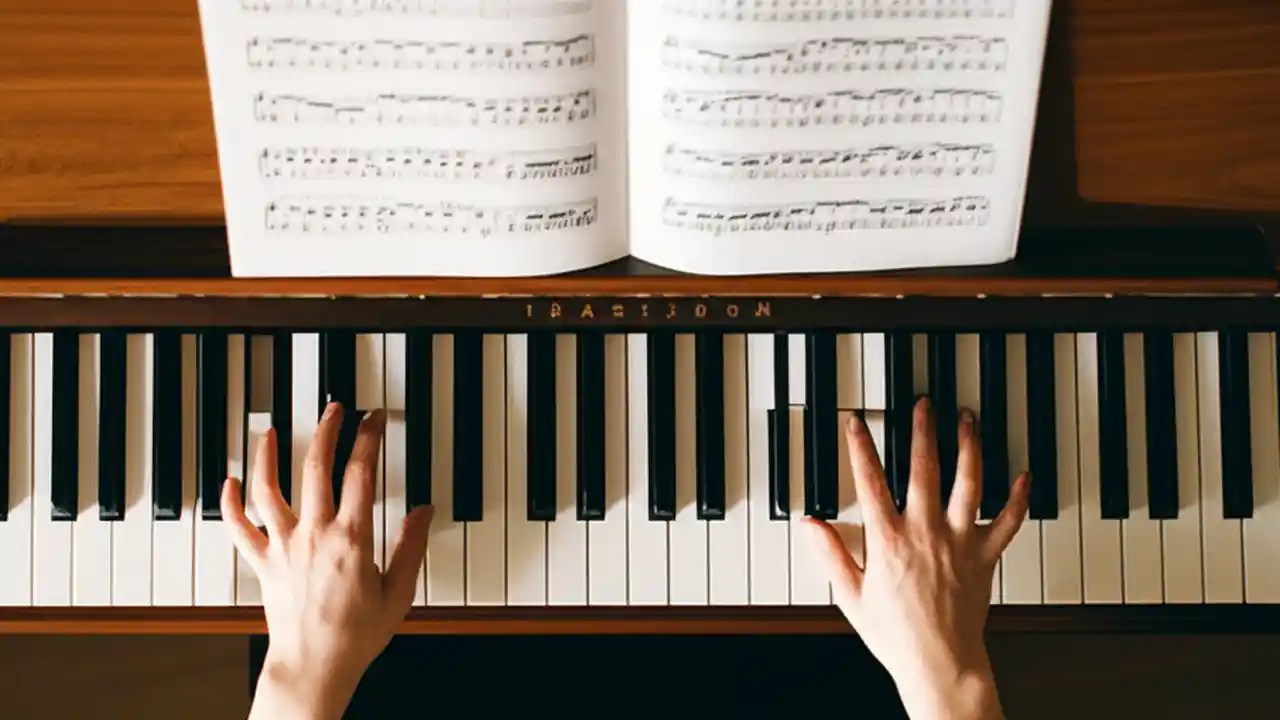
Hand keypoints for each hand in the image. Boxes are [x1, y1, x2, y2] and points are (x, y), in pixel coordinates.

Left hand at [223, 403, 433, 719]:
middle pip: (315, 468)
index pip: (361, 473)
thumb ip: (411, 546)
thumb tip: (424, 512)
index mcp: (352, 538)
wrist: (314, 666)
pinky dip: (231, 503)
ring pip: (269, 489)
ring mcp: (284, 547)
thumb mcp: (399, 591)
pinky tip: (229, 482)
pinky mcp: (263, 564)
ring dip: (267, 456)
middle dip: (326, 431)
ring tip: (270, 432)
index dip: (368, 439)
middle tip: (333, 409)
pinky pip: (240, 528)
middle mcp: (314, 534)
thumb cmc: (355, 636)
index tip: (373, 420)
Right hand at [802, 398, 1028, 719]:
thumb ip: (829, 554)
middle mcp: (925, 533)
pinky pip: (1007, 521)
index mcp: (889, 541)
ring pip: (968, 483)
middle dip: (923, 431)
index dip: (860, 448)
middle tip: (923, 404)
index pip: (870, 482)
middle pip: (924, 469)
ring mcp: (959, 541)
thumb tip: (808, 524)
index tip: (856, 423)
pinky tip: (1023, 475)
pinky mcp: (985, 555)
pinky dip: (1018, 498)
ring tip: (967, 419)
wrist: (939, 662)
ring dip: (969, 446)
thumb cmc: (896, 635)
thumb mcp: (850, 595)